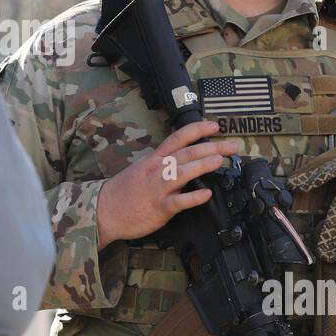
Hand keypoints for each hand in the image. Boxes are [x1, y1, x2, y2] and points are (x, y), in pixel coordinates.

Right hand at [95, 119, 240, 246]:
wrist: (104, 210)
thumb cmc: (125, 191)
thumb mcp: (143, 170)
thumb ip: (165, 165)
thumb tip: (188, 163)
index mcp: (155, 159)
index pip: (178, 138)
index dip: (197, 129)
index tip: (215, 125)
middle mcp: (157, 170)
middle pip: (186, 153)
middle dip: (211, 147)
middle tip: (232, 145)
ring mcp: (158, 188)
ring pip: (182, 173)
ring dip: (202, 165)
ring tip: (219, 161)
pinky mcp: (158, 208)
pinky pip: (178, 201)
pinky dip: (193, 197)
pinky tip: (206, 194)